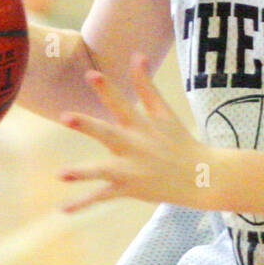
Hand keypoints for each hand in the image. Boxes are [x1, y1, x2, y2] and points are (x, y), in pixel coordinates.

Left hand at [59, 57, 209, 210]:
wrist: (201, 176)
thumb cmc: (179, 141)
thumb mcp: (164, 112)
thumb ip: (147, 85)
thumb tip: (137, 55)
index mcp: (141, 126)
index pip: (122, 103)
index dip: (107, 89)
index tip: (90, 74)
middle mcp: (134, 146)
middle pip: (108, 134)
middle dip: (88, 125)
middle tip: (66, 116)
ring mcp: (131, 169)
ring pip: (104, 171)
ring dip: (83, 172)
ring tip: (62, 174)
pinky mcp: (129, 189)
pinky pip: (102, 197)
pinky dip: (83, 203)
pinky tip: (63, 209)